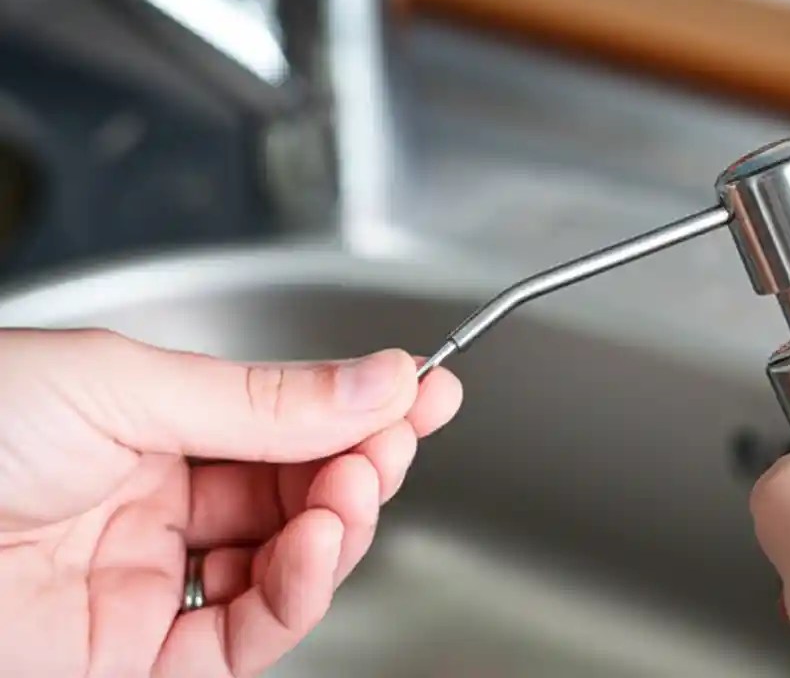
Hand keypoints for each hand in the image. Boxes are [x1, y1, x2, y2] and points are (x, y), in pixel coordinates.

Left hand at [0, 328, 462, 676]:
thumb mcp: (124, 385)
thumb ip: (264, 400)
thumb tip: (379, 378)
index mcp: (145, 423)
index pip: (283, 419)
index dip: (361, 403)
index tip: (427, 386)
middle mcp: (155, 502)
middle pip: (298, 489)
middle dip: (360, 459)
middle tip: (399, 434)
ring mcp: (152, 583)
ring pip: (287, 562)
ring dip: (340, 523)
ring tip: (355, 487)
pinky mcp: (143, 662)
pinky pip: (251, 631)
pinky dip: (301, 588)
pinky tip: (320, 540)